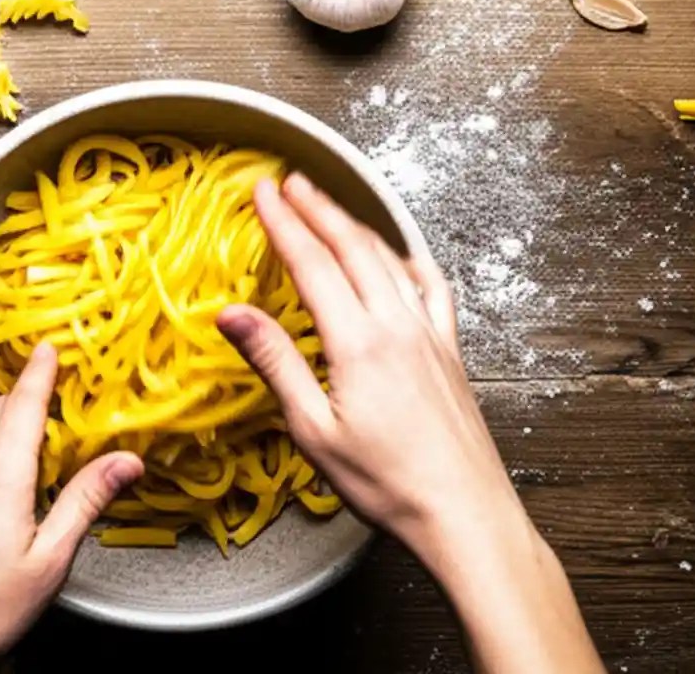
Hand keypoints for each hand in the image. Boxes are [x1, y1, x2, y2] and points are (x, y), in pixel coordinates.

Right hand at [218, 174, 601, 673]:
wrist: (462, 512)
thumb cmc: (386, 484)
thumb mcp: (313, 430)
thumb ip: (275, 363)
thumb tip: (232, 314)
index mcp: (358, 342)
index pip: (311, 263)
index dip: (283, 222)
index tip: (262, 190)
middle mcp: (398, 326)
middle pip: (352, 248)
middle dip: (318, 209)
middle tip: (291, 182)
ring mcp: (430, 334)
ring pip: (390, 259)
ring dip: (356, 225)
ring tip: (331, 207)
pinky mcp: (450, 351)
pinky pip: (430, 286)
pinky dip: (408, 259)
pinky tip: (400, 256)